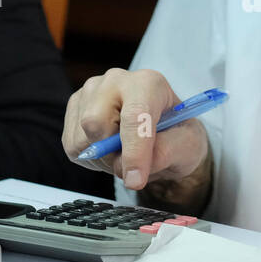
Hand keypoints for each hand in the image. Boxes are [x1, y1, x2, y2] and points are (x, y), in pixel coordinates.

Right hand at [62, 68, 210, 194]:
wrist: (163, 132)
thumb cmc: (176, 135)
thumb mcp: (188, 146)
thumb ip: (167, 153)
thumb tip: (133, 167)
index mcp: (149, 83)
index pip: (134, 115)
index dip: (134, 152)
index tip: (135, 180)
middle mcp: (116, 81)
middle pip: (95, 122)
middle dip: (112, 154)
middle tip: (133, 165)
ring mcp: (91, 92)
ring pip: (81, 137)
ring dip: (102, 159)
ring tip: (124, 154)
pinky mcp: (75, 107)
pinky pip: (72, 145)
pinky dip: (90, 158)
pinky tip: (110, 151)